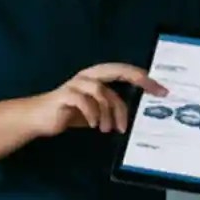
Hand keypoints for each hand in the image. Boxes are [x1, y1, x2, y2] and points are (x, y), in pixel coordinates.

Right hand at [28, 63, 168, 137]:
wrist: (39, 118)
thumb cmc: (68, 113)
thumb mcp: (95, 112)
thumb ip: (110, 109)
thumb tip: (132, 116)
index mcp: (96, 78)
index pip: (122, 72)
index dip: (142, 78)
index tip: (161, 89)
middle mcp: (87, 76)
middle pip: (115, 69)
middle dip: (137, 78)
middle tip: (155, 90)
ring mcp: (75, 84)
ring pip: (102, 91)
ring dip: (110, 112)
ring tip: (110, 129)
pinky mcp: (64, 96)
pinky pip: (84, 101)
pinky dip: (93, 115)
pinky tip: (95, 126)